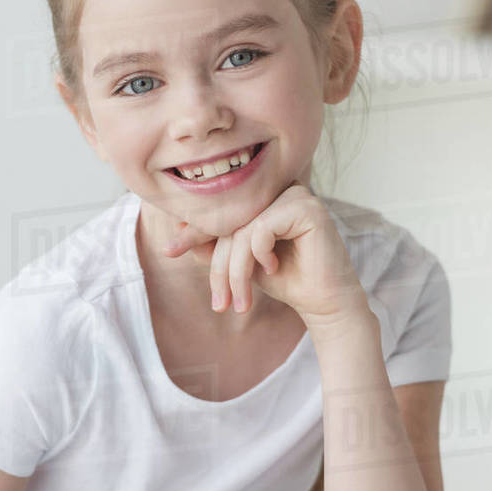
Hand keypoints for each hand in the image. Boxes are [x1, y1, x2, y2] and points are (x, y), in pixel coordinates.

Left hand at [162, 181, 370, 328]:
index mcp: (263, 195)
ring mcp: (294, 193)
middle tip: (218, 302)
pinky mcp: (307, 206)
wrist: (323, 302)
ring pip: (243, 229)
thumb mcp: (242, 263)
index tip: (169, 250)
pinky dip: (259, 254)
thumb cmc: (286, 279)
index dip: (194, 232)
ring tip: (240, 300)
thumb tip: (179, 236)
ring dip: (236, 270)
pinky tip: (273, 268)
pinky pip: (262, 228)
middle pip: (229, 222)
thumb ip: (215, 247)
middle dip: (218, 266)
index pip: (220, 211)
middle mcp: (278, 188)